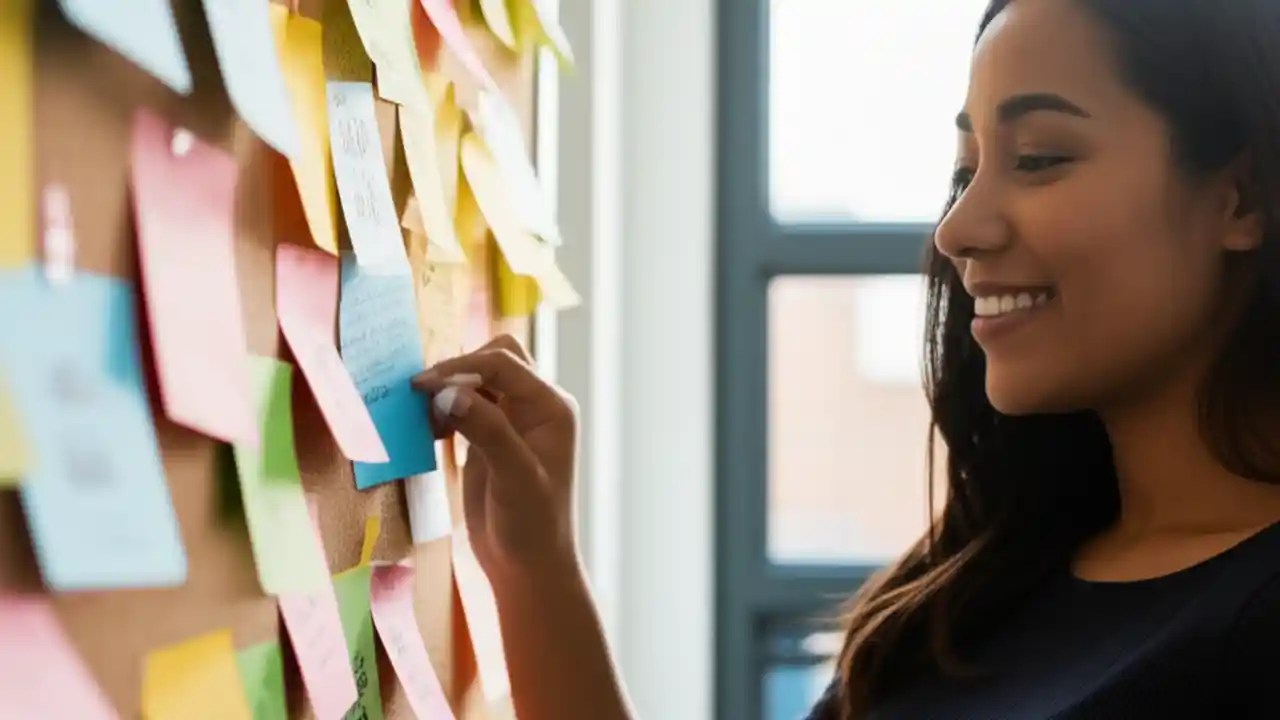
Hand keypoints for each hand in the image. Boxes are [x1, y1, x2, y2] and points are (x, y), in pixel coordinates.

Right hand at [412, 335, 579, 587]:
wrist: (528, 566)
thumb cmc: (532, 526)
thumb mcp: (514, 477)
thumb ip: (487, 430)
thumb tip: (449, 391)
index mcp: (551, 407)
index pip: (504, 364)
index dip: (461, 367)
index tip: (422, 385)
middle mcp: (536, 407)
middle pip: (494, 360)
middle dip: (457, 370)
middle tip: (420, 395)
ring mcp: (514, 421)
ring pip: (478, 381)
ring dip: (449, 390)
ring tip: (422, 416)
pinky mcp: (492, 437)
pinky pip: (466, 406)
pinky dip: (445, 410)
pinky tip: (429, 431)